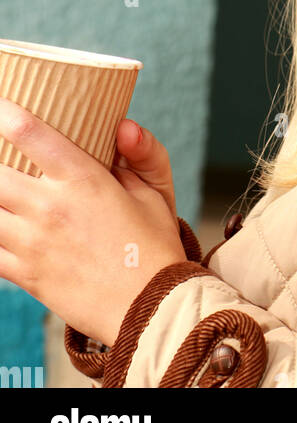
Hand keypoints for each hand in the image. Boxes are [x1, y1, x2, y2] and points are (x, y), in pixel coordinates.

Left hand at [0, 96, 187, 346]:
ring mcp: (32, 242)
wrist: (149, 309)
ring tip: (1, 189)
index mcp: (83, 180)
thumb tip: (123, 124)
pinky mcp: (25, 273)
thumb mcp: (155, 192)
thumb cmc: (154, 246)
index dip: (5, 113)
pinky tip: (0, 223)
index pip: (31, 134)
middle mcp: (50, 207)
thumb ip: (141, 152)